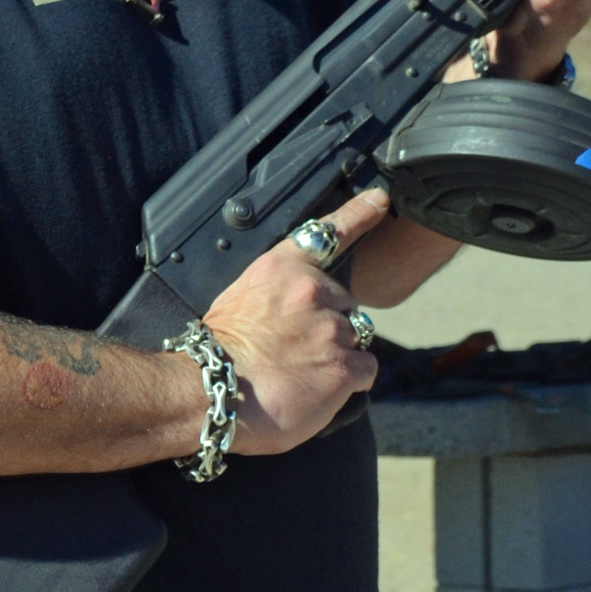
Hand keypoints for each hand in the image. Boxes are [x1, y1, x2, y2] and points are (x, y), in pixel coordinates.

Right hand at [200, 189, 387, 454]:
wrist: (210, 393)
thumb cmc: (219, 355)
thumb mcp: (242, 299)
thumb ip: (280, 292)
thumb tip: (302, 308)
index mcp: (283, 268)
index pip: (328, 232)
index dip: (360, 213)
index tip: (380, 198)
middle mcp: (312, 291)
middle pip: (346, 304)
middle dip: (331, 324)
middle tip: (299, 349)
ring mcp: (331, 329)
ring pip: (357, 338)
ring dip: (338, 355)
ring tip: (303, 373)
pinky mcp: (343, 366)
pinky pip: (365, 369)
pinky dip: (349, 382)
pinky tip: (319, 388)